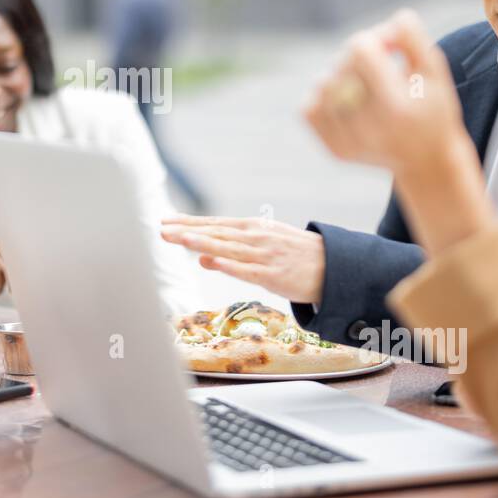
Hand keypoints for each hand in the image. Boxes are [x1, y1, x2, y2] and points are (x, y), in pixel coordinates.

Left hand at [161, 215, 324, 302]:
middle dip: (188, 231)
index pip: (214, 224)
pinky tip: (212, 260)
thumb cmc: (295, 257)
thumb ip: (232, 252)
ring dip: (203, 242)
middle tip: (163, 230)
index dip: (189, 223)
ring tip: (180, 239)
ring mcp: (265, 256)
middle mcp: (256, 238)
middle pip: (216, 234)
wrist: (334, 267)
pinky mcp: (274, 275)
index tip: (166, 222)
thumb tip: (202, 258)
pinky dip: (229, 264)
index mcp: (253, 229)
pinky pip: (247, 270)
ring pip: (228, 248)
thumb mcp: (263, 248)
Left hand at [304, 9, 491, 254]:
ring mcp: (349, 141)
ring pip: (322, 84)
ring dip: (340, 76)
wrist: (427, 159)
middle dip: (359, 57)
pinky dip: (323, 98)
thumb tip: (385, 22)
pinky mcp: (335, 150)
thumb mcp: (435, 71)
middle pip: (341, 63)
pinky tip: (347, 101)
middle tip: (381, 68)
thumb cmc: (432, 107)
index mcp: (397, 106)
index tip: (392, 49)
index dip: (375, 38)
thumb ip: (411, 38)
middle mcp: (369, 127)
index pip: (360, 47)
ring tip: (365, 85)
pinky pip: (308, 108)